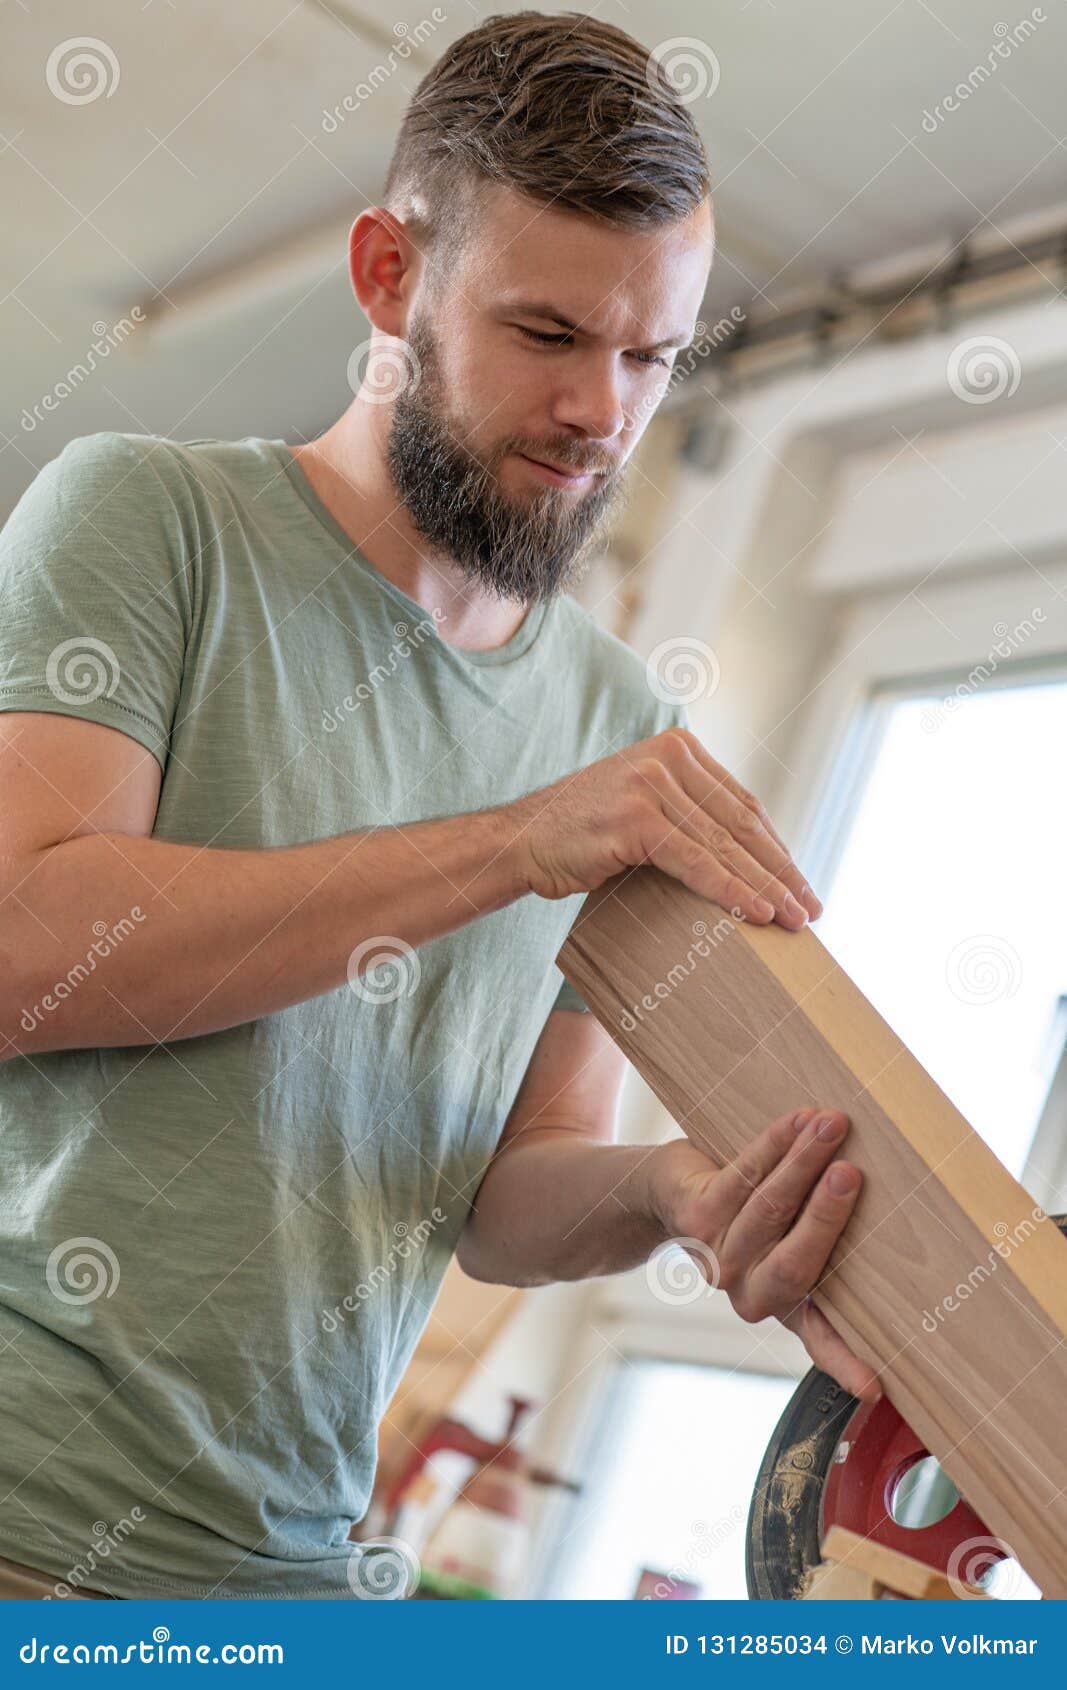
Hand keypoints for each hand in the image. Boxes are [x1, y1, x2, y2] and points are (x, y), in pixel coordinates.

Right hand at [507, 727, 818, 928]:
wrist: (522, 841)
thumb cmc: (584, 836)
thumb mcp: (644, 811)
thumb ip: (688, 816)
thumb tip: (747, 860)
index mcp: (678, 749)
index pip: (742, 805)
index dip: (777, 849)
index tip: (800, 885)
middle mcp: (670, 757)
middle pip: (741, 824)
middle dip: (781, 872)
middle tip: (810, 910)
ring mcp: (652, 784)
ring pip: (724, 845)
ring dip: (765, 887)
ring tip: (792, 921)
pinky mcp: (637, 817)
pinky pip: (695, 861)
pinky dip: (730, 890)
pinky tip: (755, 912)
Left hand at [641, 1107, 881, 1402]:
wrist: (668, 1191)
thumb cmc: (754, 1211)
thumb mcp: (791, 1238)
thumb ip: (832, 1244)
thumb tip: (907, 1230)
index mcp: (783, 1303)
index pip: (820, 1337)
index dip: (847, 1362)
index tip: (875, 1387)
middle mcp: (750, 1289)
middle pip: (796, 1262)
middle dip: (825, 1214)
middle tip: (851, 1174)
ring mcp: (720, 1255)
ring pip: (769, 1206)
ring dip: (803, 1160)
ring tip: (832, 1124)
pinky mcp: (696, 1216)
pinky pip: (742, 1175)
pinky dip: (774, 1143)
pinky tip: (798, 1119)